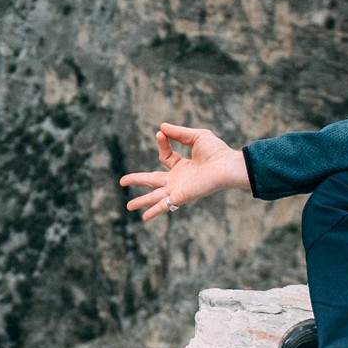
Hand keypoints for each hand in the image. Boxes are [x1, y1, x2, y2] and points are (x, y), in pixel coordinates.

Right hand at [119, 123, 246, 221]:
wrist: (226, 165)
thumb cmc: (217, 152)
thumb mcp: (196, 136)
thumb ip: (179, 133)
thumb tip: (161, 128)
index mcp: (183, 166)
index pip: (164, 157)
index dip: (162, 144)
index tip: (161, 134)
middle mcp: (179, 180)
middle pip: (152, 180)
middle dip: (137, 180)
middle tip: (122, 182)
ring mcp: (178, 189)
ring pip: (154, 196)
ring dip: (141, 201)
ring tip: (127, 207)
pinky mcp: (180, 196)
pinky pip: (164, 205)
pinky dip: (154, 211)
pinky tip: (144, 218)